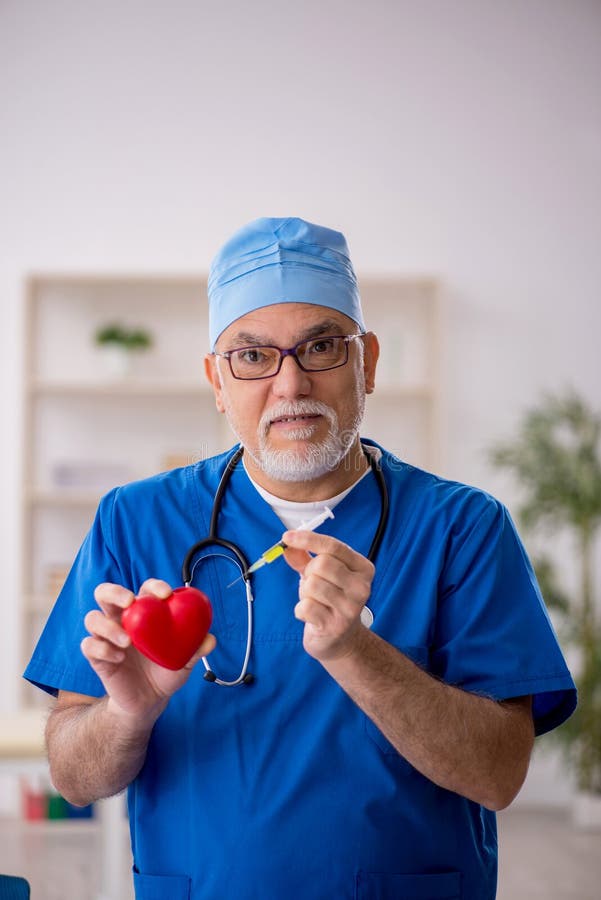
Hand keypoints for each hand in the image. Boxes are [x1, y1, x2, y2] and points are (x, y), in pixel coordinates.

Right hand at [81, 579, 215, 724]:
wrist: (150, 700)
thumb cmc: (166, 671)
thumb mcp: (185, 661)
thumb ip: (196, 649)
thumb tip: (210, 639)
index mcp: (145, 613)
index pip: (144, 589)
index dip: (153, 586)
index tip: (165, 594)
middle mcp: (122, 620)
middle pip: (105, 593)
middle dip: (114, 592)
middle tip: (130, 601)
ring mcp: (107, 637)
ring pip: (92, 618)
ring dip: (108, 626)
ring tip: (127, 642)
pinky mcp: (97, 657)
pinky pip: (89, 645)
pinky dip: (102, 649)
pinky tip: (119, 658)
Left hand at [282, 531, 374, 662]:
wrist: (340, 639)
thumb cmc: (330, 600)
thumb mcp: (320, 574)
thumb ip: (304, 557)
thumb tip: (288, 545)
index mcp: (363, 568)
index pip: (333, 546)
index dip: (307, 539)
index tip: (287, 537)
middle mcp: (362, 587)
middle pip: (321, 564)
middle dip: (308, 572)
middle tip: (312, 584)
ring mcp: (351, 608)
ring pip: (312, 585)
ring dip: (305, 592)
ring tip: (314, 601)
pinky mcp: (336, 626)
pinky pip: (306, 606)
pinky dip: (301, 610)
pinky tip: (311, 615)